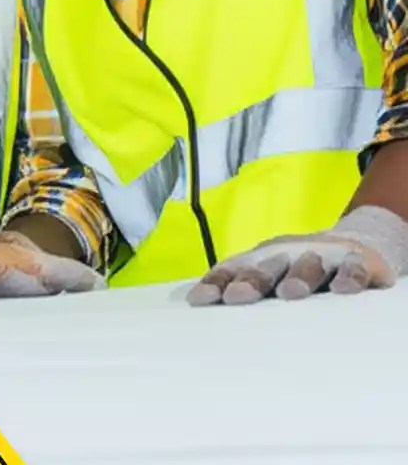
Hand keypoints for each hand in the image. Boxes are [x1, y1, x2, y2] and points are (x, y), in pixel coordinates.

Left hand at [186, 206, 407, 305]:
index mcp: (260, 262)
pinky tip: (343, 290)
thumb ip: (238, 292)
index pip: (232, 271)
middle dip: (251, 281)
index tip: (200, 300)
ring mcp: (321, 258)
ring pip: (307, 267)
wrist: (350, 245)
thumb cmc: (294, 269)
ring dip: (298, 277)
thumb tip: (198, 310)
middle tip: (238, 296)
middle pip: (266, 269)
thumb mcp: (266, 279)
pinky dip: (349, 278)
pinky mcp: (356, 263)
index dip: (216, 283)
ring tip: (290, 292)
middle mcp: (286, 257)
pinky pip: (353, 270)